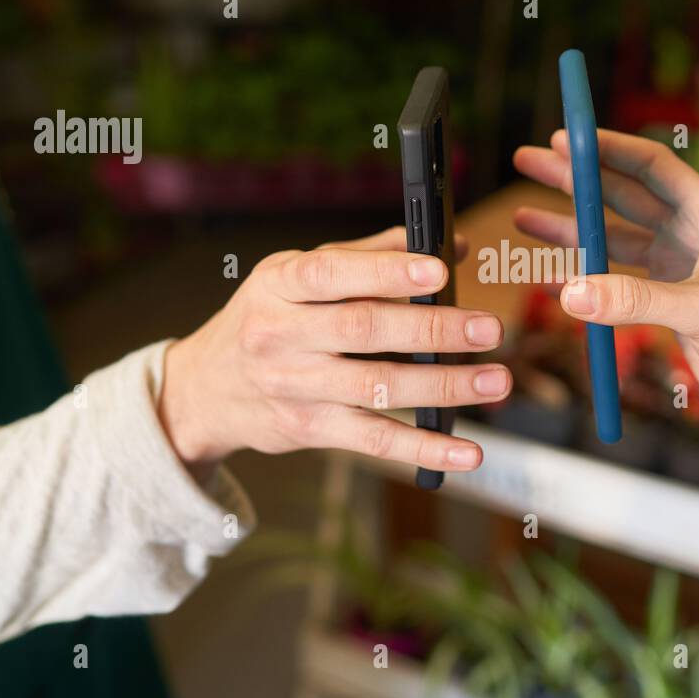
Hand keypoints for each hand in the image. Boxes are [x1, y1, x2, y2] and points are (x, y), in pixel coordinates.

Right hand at [158, 227, 508, 475]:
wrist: (203, 389)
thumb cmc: (268, 318)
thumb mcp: (297, 274)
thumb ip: (371, 256)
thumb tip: (452, 245)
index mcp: (280, 283)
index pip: (334, 274)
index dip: (388, 272)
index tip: (439, 270)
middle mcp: (281, 334)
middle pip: (365, 330)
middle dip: (433, 330)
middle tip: (490, 328)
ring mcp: (295, 386)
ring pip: (377, 387)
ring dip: (443, 386)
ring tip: (495, 380)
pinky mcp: (310, 429)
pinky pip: (374, 440)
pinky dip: (423, 448)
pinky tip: (467, 452)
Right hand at [514, 129, 698, 446]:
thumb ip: (637, 300)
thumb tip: (570, 292)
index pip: (652, 167)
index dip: (607, 148)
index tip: (563, 137)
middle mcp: (691, 233)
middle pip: (622, 192)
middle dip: (575, 178)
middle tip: (528, 161)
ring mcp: (675, 265)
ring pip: (611, 233)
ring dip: (570, 225)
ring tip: (522, 214)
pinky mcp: (664, 297)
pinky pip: (613, 275)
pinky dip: (582, 273)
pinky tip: (549, 272)